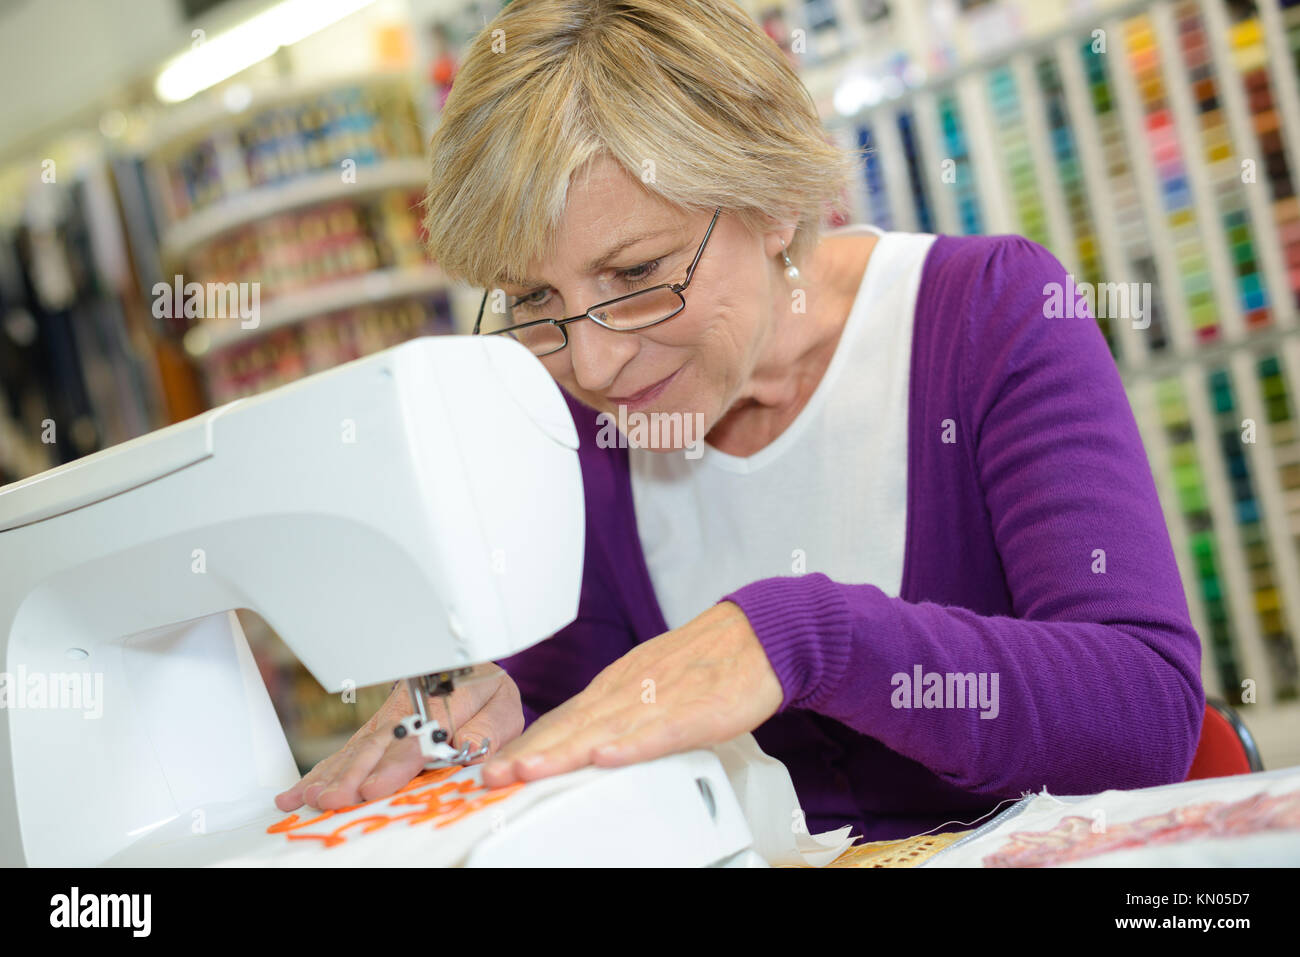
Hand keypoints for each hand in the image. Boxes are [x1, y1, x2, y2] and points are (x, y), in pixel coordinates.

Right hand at [274, 663, 524, 811]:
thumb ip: (486, 729)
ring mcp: (386, 718)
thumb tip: (466, 748)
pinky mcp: (373, 729)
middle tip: (332, 799)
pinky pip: (346, 749)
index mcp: (444, 700)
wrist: (469, 670)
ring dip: (332, 774)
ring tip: (308, 798)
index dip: (394, 764)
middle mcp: (408, 708)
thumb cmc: (486, 695)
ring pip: (357, 747)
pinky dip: (322, 770)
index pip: (418, 736)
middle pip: (379, 743)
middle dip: (353, 774)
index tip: (373, 787)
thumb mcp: (501, 707)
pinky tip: (298, 791)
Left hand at [481, 601, 781, 786]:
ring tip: (528, 772)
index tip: (492, 768)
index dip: (526, 745)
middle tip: (491, 775)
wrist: (758, 636)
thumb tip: (576, 742)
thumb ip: (612, 714)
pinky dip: (632, 746)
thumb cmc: (705, 664)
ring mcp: (661, 701)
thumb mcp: (647, 683)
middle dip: (529, 754)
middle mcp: (630, 692)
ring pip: (604, 731)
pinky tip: (606, 759)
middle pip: (571, 727)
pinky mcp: (697, 711)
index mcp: (617, 687)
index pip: (561, 720)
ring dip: (563, 753)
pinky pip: (660, 732)